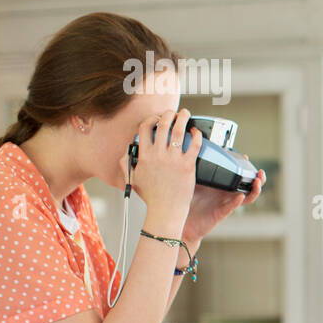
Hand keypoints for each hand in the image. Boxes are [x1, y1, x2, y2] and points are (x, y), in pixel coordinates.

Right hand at [131, 108, 199, 230]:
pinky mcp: (188, 166)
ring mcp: (174, 160)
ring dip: (182, 118)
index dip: (150, 119)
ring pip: (179, 131)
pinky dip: (196, 135)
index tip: (155, 118)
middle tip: (173, 113)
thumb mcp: (132, 178)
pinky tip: (196, 132)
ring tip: (185, 114)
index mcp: (144, 156)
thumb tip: (126, 151)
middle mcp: (159, 155)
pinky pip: (194, 145)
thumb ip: (126, 163)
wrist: (165, 210)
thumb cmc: (150, 196)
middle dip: (168, 114)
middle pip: (162, 125)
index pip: (144, 128)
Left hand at [181, 154, 265, 244]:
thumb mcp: (192, 182)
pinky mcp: (221, 213)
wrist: (183, 221)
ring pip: (247, 198)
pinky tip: (240, 196)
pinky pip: (232, 207)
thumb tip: (192, 152)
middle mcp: (227, 194)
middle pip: (249, 186)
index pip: (238, 176)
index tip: (246, 157)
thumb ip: (196, 169)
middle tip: (260, 172)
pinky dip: (237, 202)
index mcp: (223, 185)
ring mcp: (226, 204)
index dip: (245, 167)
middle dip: (258, 179)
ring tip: (257, 182)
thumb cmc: (189, 202)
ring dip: (255, 190)